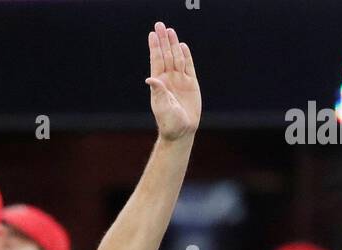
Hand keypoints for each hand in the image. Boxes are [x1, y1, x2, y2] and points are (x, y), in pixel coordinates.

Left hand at [146, 20, 200, 140]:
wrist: (182, 131)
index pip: (157, 60)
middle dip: (163, 40)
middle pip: (166, 55)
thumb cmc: (169, 122)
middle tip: (160, 25)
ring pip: (177, 58)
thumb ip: (158, 92)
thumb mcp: (162, 107)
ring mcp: (180, 80)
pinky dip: (186, 56)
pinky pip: (188, 66)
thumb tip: (150, 79)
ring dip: (173, 44)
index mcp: (160, 83)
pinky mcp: (191, 84)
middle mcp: (169, 79)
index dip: (155, 47)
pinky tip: (182, 46)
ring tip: (170, 31)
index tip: (152, 34)